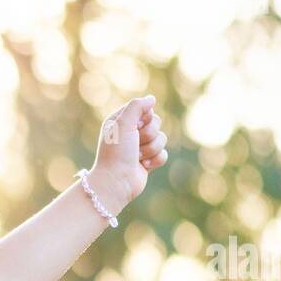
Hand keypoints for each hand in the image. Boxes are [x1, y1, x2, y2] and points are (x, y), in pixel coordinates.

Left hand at [89, 94, 167, 211]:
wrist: (116, 182)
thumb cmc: (116, 152)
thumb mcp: (123, 123)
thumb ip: (137, 106)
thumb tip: (151, 99)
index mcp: (121, 121)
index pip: (145, 109)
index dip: (145, 118)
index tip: (134, 127)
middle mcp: (130, 133)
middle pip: (156, 123)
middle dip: (149, 134)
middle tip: (135, 144)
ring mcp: (140, 147)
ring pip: (162, 138)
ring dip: (151, 149)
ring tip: (137, 157)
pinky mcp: (148, 161)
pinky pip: (163, 154)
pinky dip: (155, 160)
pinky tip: (143, 167)